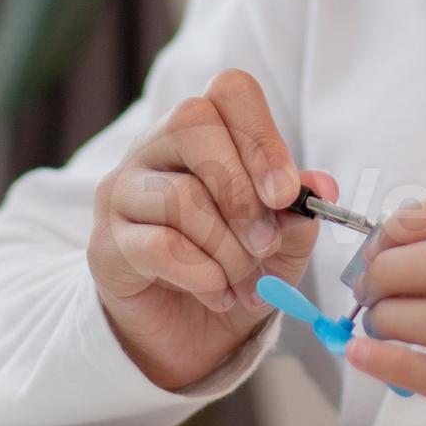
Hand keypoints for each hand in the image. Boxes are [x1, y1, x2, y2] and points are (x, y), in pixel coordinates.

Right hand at [89, 69, 340, 390]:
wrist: (188, 335)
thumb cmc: (235, 269)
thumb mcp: (282, 243)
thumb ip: (298, 211)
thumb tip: (320, 186)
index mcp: (202, 131)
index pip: (229, 90)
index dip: (263, 135)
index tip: (286, 194)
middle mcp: (153, 148)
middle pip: (193, 123)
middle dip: (243, 192)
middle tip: (267, 244)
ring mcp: (122, 192)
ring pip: (182, 195)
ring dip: (230, 249)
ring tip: (246, 283)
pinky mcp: (105, 244)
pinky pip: (161, 246)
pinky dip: (204, 276)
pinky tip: (218, 294)